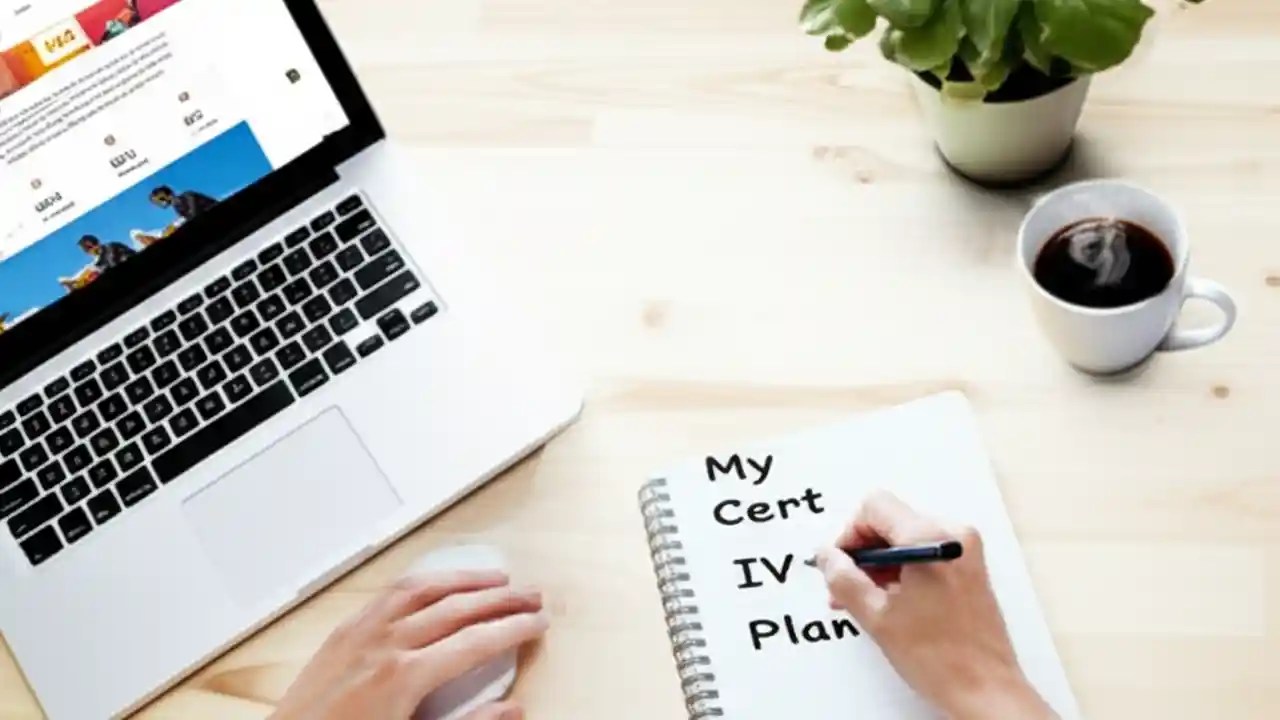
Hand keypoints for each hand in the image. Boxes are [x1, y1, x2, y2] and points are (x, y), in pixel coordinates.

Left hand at [272, 570, 546, 719]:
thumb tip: (510, 708)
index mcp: (404, 677)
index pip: (475, 642)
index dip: (513, 629)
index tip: (537, 623)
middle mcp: (383, 645)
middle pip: (455, 607)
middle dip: (500, 598)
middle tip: (531, 594)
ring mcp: (359, 635)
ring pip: (421, 589)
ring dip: (462, 580)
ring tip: (493, 577)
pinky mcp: (341, 635)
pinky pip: (387, 594)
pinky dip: (420, 582)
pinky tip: (432, 584)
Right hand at [815, 492, 1054, 719]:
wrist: (985, 689)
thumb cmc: (941, 657)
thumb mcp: (877, 616)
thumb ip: (844, 578)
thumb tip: (827, 557)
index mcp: (931, 539)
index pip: (876, 507)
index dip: (850, 534)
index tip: (840, 562)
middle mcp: (954, 535)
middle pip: (891, 521)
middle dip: (863, 553)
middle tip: (845, 586)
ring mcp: (965, 551)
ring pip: (906, 539)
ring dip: (880, 564)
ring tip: (865, 600)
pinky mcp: (969, 567)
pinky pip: (925, 553)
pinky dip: (902, 571)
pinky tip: (889, 601)